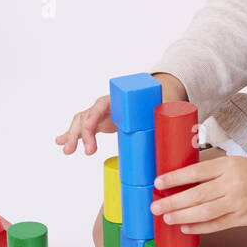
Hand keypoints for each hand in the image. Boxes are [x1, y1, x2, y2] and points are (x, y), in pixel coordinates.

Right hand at [56, 74, 186, 155]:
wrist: (159, 95)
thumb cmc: (162, 101)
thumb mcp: (166, 107)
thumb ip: (170, 116)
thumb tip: (186, 132)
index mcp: (122, 99)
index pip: (103, 104)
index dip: (94, 116)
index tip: (90, 128)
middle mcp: (109, 104)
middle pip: (88, 114)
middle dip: (80, 132)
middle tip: (82, 151)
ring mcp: (103, 112)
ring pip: (82, 121)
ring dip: (72, 135)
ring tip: (67, 151)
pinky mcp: (102, 121)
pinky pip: (83, 127)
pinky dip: (71, 135)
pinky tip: (61, 144)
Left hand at [153, 156, 246, 233]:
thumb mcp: (233, 164)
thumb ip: (211, 172)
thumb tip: (180, 181)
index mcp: (228, 166)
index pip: (196, 171)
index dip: (175, 178)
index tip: (158, 183)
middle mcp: (232, 184)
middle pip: (197, 194)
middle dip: (173, 201)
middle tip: (155, 207)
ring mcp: (238, 203)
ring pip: (205, 212)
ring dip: (183, 216)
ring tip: (167, 218)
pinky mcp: (243, 218)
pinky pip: (217, 225)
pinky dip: (200, 227)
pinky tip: (186, 227)